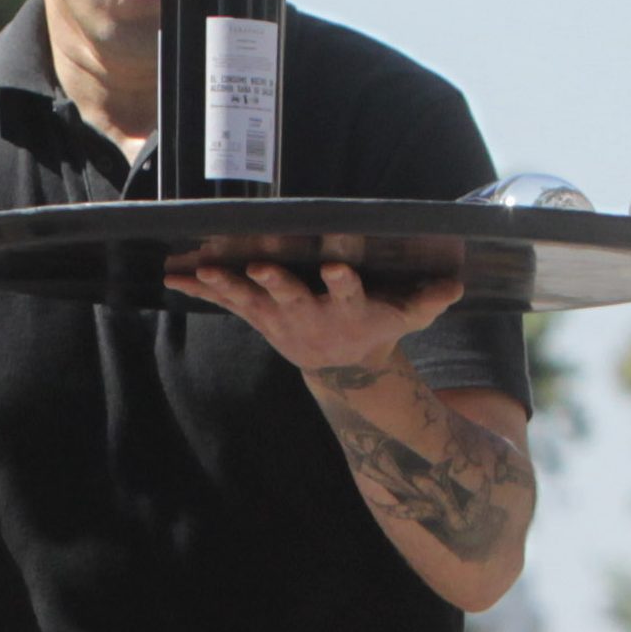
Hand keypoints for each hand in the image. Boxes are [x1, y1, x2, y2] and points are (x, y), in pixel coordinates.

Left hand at [170, 257, 464, 382]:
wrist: (344, 366)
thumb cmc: (376, 326)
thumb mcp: (407, 316)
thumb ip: (429, 300)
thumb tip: (456, 283)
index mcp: (347, 308)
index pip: (347, 291)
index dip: (341, 281)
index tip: (335, 265)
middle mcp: (310, 314)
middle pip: (291, 296)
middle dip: (275, 282)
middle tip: (259, 266)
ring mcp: (280, 318)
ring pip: (251, 300)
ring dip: (226, 285)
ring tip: (202, 270)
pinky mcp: (259, 316)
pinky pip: (226, 301)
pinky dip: (201, 289)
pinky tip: (174, 274)